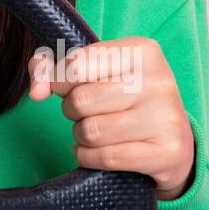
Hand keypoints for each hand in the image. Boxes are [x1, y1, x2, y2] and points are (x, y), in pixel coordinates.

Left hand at [27, 37, 194, 200]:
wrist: (172, 140)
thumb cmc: (122, 96)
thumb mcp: (92, 70)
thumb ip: (50, 68)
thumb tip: (36, 91)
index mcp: (143, 51)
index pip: (76, 64)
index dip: (59, 80)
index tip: (66, 87)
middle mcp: (159, 81)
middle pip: (81, 100)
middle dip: (72, 110)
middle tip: (86, 112)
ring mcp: (166, 118)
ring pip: (92, 131)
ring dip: (81, 136)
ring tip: (95, 131)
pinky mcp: (167, 152)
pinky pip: (105, 158)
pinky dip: (89, 157)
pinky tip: (98, 151)